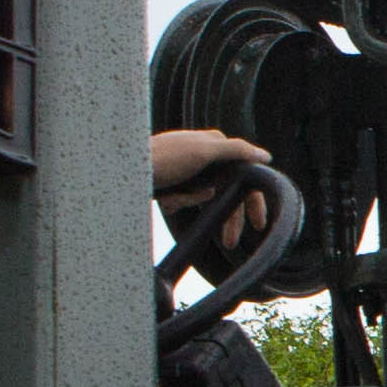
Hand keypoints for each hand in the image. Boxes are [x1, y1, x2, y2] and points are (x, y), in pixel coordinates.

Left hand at [150, 128, 275, 260]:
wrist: (121, 169)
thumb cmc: (162, 158)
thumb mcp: (202, 151)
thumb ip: (237, 150)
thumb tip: (265, 156)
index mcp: (214, 143)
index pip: (246, 174)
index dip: (254, 200)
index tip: (258, 225)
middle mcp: (203, 155)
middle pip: (227, 190)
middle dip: (225, 215)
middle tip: (228, 242)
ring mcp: (187, 168)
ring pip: (203, 196)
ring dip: (189, 201)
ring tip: (172, 199)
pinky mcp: (172, 181)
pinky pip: (184, 198)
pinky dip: (177, 201)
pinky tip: (165, 198)